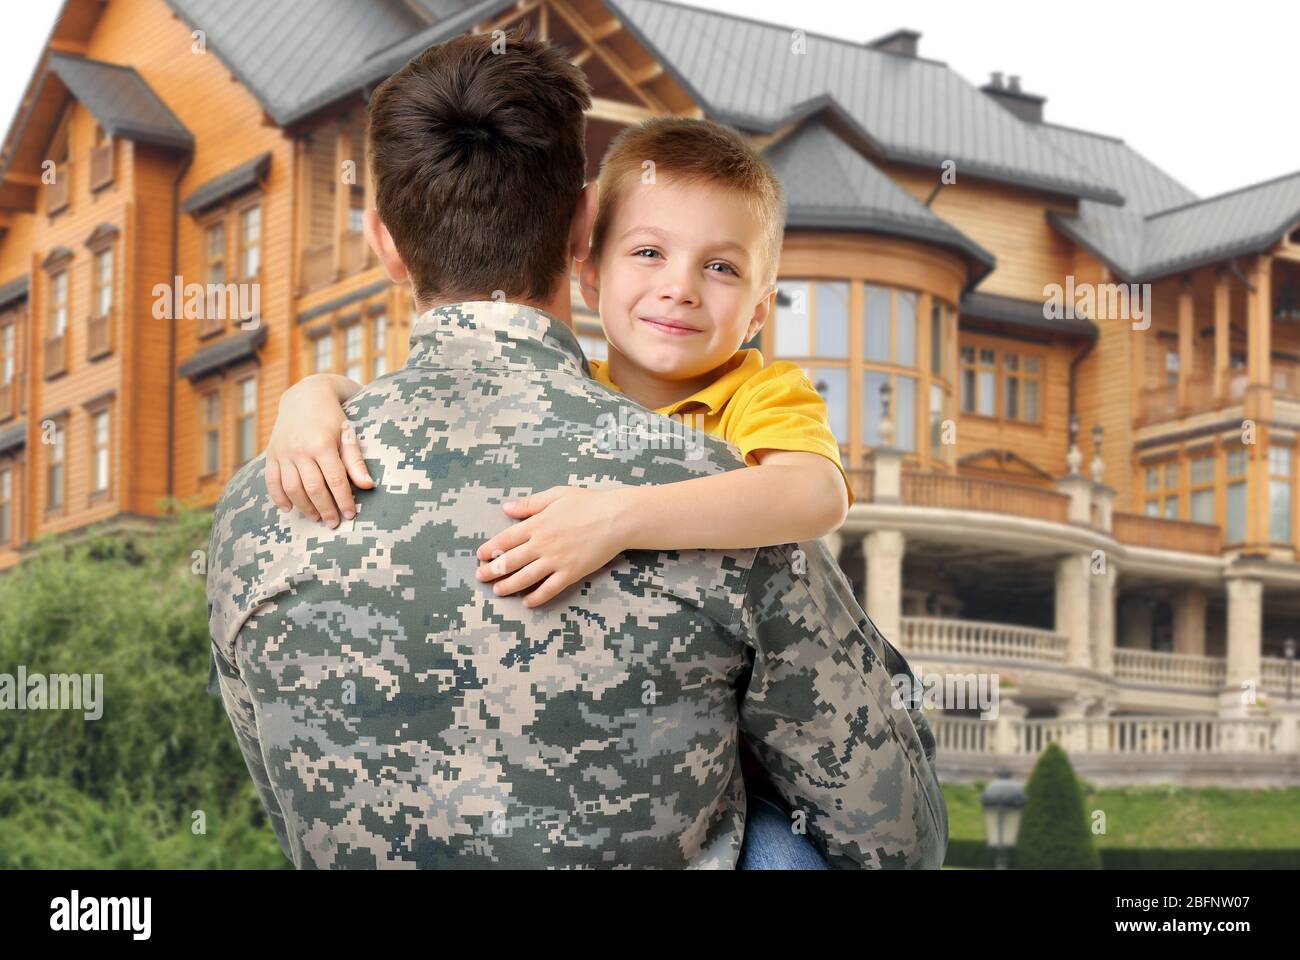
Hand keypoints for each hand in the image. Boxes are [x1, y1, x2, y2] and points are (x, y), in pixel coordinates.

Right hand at [265, 375, 372, 524]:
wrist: (305, 397)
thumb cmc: (333, 418)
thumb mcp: (348, 435)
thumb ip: (356, 461)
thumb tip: (368, 485)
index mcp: (323, 444)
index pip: (336, 480)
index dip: (343, 500)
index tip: (350, 514)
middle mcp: (300, 450)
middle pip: (314, 488)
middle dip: (325, 509)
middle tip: (333, 523)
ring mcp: (283, 452)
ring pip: (293, 488)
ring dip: (305, 507)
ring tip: (316, 518)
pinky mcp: (271, 454)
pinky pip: (271, 481)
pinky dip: (278, 498)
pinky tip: (289, 509)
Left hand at [474, 486, 626, 606]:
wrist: (616, 518)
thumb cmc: (588, 503)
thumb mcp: (556, 495)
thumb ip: (530, 504)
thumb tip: (506, 508)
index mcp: (536, 524)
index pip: (504, 540)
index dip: (489, 549)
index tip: (480, 556)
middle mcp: (542, 544)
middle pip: (510, 561)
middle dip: (492, 570)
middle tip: (481, 577)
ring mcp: (556, 560)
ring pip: (525, 578)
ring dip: (508, 586)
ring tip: (498, 591)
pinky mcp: (571, 573)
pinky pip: (549, 589)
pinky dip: (537, 597)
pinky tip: (528, 602)